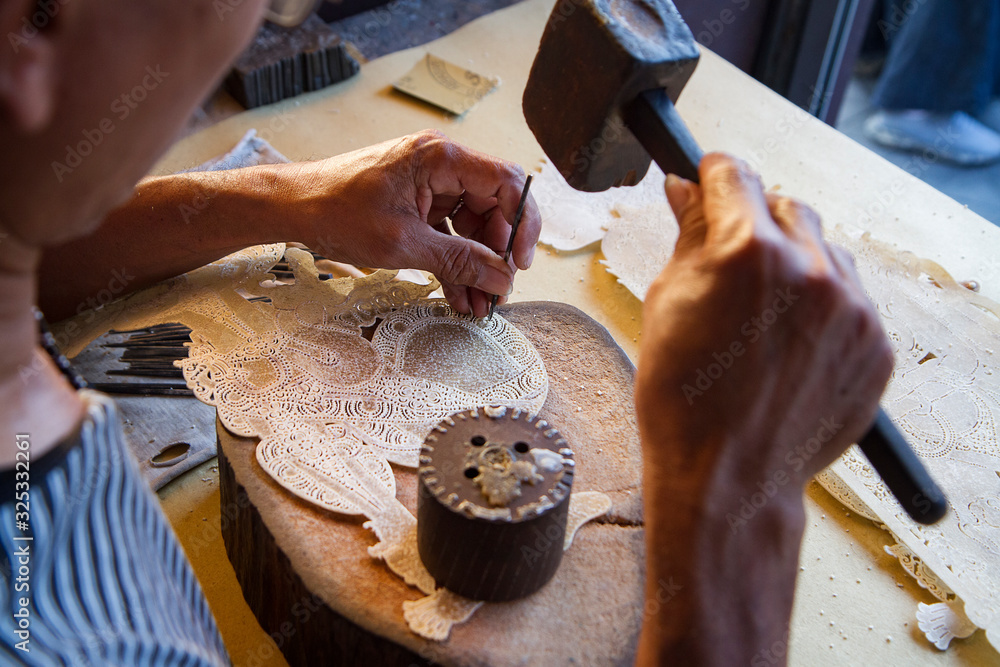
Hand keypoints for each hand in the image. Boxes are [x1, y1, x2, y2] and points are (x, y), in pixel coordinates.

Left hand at [291, 130, 539, 316]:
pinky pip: (449, 233)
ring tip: (479, 304)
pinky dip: (454, 263)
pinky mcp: (417, 204)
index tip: (519, 261)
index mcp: (440, 158)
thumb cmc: (335, 211)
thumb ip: (459, 260)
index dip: (523, 223)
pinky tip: (461, 296)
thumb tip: (501, 278)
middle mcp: (440, 165)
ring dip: (477, 266)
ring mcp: (429, 185)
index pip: (506, 182)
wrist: (292, 208)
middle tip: (497, 292)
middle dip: (496, 254)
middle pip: (493, 208)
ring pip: (472, 226)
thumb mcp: (404, 244)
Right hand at [634, 154, 893, 665]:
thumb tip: (687, 191)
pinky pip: (849, 297)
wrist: (727, 477)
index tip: (707, 185)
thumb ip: (687, 237)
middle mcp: (807, 268)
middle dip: (755, 224)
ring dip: (795, 264)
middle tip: (731, 266)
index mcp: (744, 251)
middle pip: (784, 206)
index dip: (712, 177)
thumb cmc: (682, 400)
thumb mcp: (664, 305)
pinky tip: (790, 345)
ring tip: (764, 317)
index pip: (733, 174)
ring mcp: (850, 308)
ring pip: (823, 249)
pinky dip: (822, 307)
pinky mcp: (874, 343)